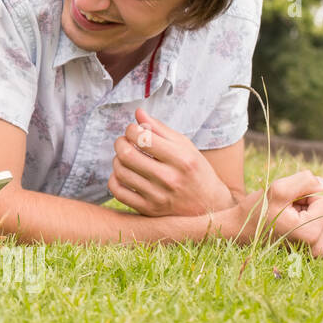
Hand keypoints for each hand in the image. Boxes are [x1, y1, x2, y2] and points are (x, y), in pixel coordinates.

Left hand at [108, 108, 232, 216]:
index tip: (133, 129)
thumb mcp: (185, 146)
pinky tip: (123, 173)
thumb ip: (160, 129)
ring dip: (117, 159)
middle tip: (124, 141)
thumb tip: (138, 113)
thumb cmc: (195, 170)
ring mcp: (158, 197)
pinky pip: (118, 191)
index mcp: (182, 159)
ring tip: (126, 156)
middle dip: (120, 142)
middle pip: (127, 155)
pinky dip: (114, 179)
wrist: (208, 205)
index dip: (131, 129)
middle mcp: (170, 179)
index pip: (143, 138)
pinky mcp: (148, 210)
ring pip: (120, 171)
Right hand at [223, 170, 322, 257]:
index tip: (288, 204)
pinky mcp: (313, 250)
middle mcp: (317, 247)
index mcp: (311, 233)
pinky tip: (290, 225)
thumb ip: (305, 181)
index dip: (308, 196)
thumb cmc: (257, 210)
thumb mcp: (278, 189)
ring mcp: (315, 251)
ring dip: (307, 213)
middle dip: (308, 205)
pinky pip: (321, 226)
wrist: (240, 230)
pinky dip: (307, 221)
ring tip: (286, 218)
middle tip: (285, 211)